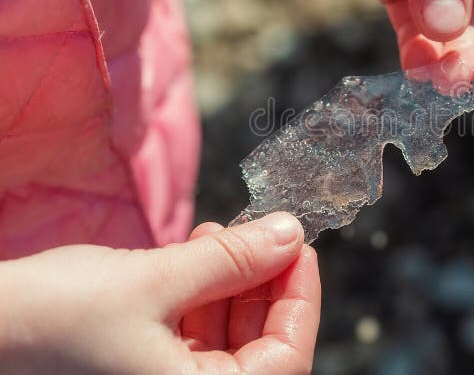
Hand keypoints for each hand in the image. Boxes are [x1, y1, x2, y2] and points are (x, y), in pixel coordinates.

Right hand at [0, 213, 319, 374]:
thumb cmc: (53, 318)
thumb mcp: (155, 281)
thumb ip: (231, 260)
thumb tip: (290, 234)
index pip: (286, 361)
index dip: (302, 300)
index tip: (301, 246)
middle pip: (260, 346)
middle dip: (265, 282)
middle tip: (265, 232)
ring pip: (226, 334)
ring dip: (232, 279)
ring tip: (223, 233)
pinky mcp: (142, 363)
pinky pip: (193, 330)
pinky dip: (203, 289)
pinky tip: (198, 249)